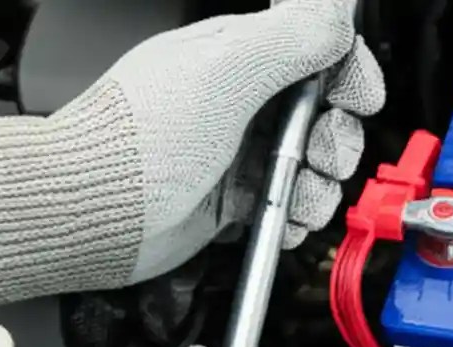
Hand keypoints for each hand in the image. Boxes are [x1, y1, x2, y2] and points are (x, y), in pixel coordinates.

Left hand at [0, 0, 384, 310]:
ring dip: (319, 189)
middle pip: (325, 114)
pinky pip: (288, 206)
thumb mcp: (223, 70)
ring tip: (296, 199)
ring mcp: (239, 151)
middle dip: (336, 141)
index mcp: (238, 55)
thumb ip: (290, 37)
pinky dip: (294, 218)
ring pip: (312, 167)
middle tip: (319, 157)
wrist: (93, 213)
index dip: (348, 72)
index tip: (359, 98)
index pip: (317, 49)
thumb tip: (337, 19)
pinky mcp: (234, 198)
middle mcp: (242, 100)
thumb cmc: (137, 143)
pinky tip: (278, 220)